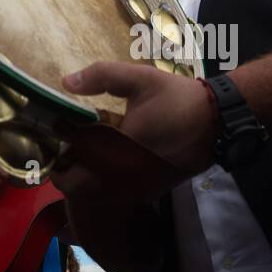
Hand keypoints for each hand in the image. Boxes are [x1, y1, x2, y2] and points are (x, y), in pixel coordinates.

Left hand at [53, 62, 215, 198]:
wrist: (218, 122)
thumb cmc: (178, 100)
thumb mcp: (139, 79)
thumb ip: (101, 76)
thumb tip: (67, 82)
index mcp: (115, 153)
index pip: (69, 172)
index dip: (55, 158)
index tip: (53, 139)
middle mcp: (123, 178)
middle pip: (78, 190)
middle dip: (67, 171)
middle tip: (67, 147)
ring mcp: (137, 188)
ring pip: (97, 195)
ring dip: (86, 177)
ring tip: (87, 150)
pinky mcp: (151, 190)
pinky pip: (117, 193)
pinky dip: (106, 181)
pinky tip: (112, 156)